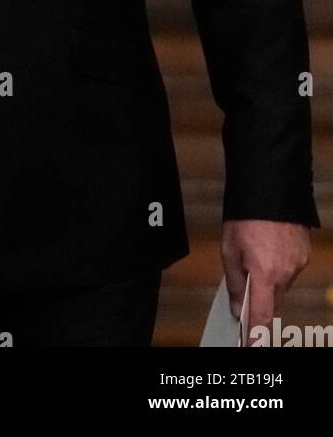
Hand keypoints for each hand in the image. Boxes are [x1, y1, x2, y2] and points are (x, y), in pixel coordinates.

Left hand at [221, 220, 310, 344]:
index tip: (249, 344)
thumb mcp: (229, 249)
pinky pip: (290, 270)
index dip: (255, 333)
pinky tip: (268, 251)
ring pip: (282, 286)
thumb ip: (234, 282)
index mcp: (265, 274)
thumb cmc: (245, 217)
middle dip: (259, 302)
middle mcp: (286, 273)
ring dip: (269, 282)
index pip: (261, 315)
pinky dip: (279, 267)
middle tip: (245, 294)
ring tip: (255, 260)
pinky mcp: (304, 253)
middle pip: (273, 302)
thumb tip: (237, 307)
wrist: (270, 188)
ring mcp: (298, 263)